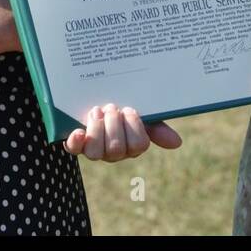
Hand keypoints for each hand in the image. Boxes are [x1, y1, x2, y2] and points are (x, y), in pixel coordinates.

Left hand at [65, 104, 182, 161]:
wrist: (98, 98)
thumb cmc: (123, 110)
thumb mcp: (142, 114)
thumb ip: (157, 127)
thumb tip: (177, 143)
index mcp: (132, 145)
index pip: (138, 145)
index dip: (134, 127)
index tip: (130, 109)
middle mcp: (113, 152)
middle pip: (116, 150)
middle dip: (114, 125)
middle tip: (112, 107)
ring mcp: (94, 150)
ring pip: (95, 153)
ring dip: (96, 129)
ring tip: (97, 111)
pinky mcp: (75, 144)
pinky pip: (74, 149)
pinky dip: (76, 141)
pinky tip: (79, 130)